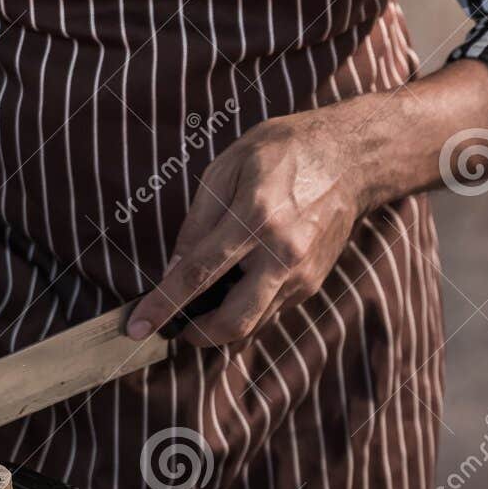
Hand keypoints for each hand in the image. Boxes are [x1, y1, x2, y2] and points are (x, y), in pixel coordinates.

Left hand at [126, 105, 371, 346]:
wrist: (351, 158)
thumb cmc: (284, 153)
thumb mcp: (228, 168)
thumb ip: (198, 222)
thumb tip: (174, 268)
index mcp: (254, 217)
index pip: (198, 274)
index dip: (163, 305)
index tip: (136, 328)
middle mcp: (281, 253)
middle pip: (233, 322)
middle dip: (197, 336)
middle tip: (177, 327)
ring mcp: (301, 273)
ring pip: (253, 324)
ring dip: (222, 324)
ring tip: (206, 302)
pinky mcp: (312, 283)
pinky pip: (270, 310)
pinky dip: (246, 308)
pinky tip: (238, 285)